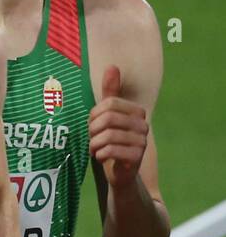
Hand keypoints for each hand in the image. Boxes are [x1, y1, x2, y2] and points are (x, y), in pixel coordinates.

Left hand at [89, 65, 148, 189]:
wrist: (118, 171)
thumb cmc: (110, 140)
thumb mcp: (107, 115)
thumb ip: (110, 92)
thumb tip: (112, 66)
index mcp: (136, 111)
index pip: (109, 104)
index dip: (94, 115)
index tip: (93, 125)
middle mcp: (143, 125)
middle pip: (108, 118)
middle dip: (93, 130)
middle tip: (92, 138)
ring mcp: (142, 141)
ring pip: (108, 135)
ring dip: (95, 144)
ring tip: (95, 148)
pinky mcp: (137, 158)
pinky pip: (111, 150)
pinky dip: (99, 154)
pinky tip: (101, 157)